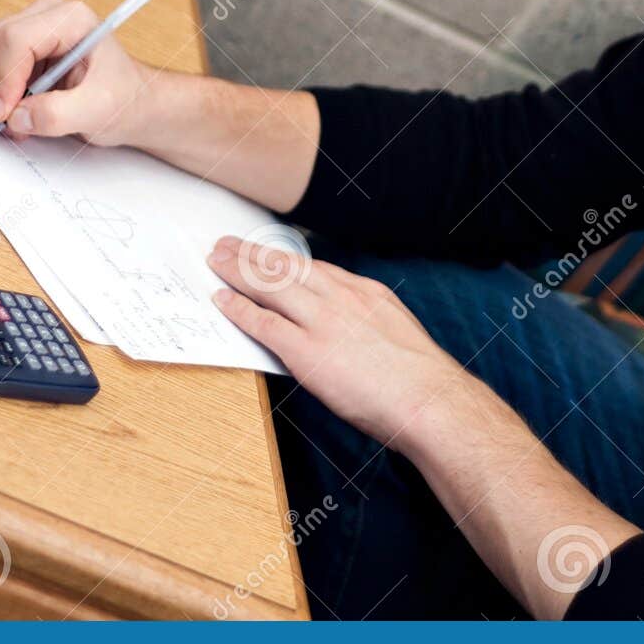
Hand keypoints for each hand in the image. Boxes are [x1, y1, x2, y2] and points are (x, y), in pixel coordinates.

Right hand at [0, 0, 157, 144]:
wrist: (133, 103)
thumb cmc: (125, 99)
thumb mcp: (99, 111)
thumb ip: (59, 115)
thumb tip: (16, 117)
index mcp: (71, 19)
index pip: (16, 38)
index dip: (3, 79)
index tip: (3, 115)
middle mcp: (47, 16)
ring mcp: (32, 30)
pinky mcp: (23, 50)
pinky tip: (7, 119)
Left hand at [207, 235, 469, 446]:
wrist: (427, 399)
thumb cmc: (419, 378)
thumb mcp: (398, 330)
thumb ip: (370, 321)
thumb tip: (354, 330)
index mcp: (364, 292)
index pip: (315, 267)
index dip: (284, 258)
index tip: (267, 252)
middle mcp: (341, 298)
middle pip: (286, 267)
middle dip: (253, 253)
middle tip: (228, 243)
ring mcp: (322, 322)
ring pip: (270, 285)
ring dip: (238, 270)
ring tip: (216, 260)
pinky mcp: (307, 351)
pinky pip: (264, 324)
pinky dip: (239, 309)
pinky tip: (222, 300)